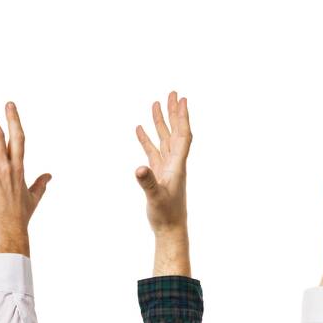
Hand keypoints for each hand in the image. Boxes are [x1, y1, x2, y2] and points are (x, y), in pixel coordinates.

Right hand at [134, 91, 191, 276]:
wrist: (170, 229)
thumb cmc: (165, 214)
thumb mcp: (155, 197)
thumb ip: (148, 182)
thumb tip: (139, 168)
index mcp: (177, 164)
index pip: (182, 136)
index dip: (182, 118)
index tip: (182, 100)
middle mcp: (174, 162)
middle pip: (175, 132)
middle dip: (173, 113)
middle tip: (172, 93)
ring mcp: (166, 167)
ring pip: (164, 139)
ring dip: (161, 122)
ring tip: (156, 104)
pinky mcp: (158, 173)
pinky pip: (153, 150)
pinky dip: (147, 139)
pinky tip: (141, 129)